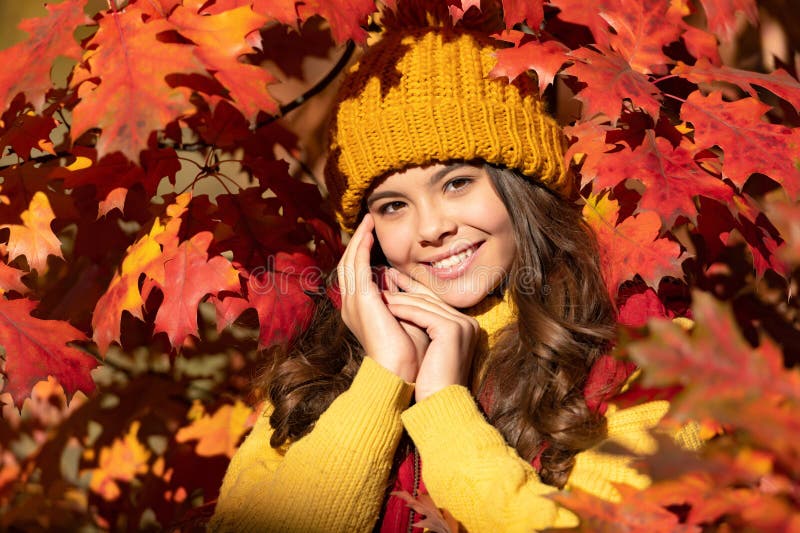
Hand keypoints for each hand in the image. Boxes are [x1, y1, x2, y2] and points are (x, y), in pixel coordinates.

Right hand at [337, 214, 419, 381]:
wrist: (400, 374)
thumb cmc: (409, 354)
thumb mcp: (406, 317)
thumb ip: (403, 298)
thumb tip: (405, 280)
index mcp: (359, 311)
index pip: (357, 275)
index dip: (363, 253)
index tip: (373, 236)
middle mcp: (350, 305)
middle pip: (349, 264)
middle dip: (358, 241)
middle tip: (368, 221)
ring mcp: (352, 302)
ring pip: (350, 261)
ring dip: (359, 239)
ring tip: (368, 221)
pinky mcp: (361, 299)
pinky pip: (357, 265)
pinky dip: (362, 247)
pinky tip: (369, 233)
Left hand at [383, 268, 479, 401]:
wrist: (440, 404)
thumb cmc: (431, 381)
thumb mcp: (430, 348)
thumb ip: (425, 326)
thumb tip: (404, 304)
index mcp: (466, 326)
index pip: (436, 301)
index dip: (413, 289)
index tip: (393, 280)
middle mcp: (468, 323)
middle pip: (431, 299)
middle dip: (405, 289)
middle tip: (384, 275)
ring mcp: (462, 325)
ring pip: (424, 304)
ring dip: (400, 298)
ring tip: (379, 292)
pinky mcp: (452, 330)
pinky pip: (421, 314)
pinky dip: (402, 310)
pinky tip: (386, 306)